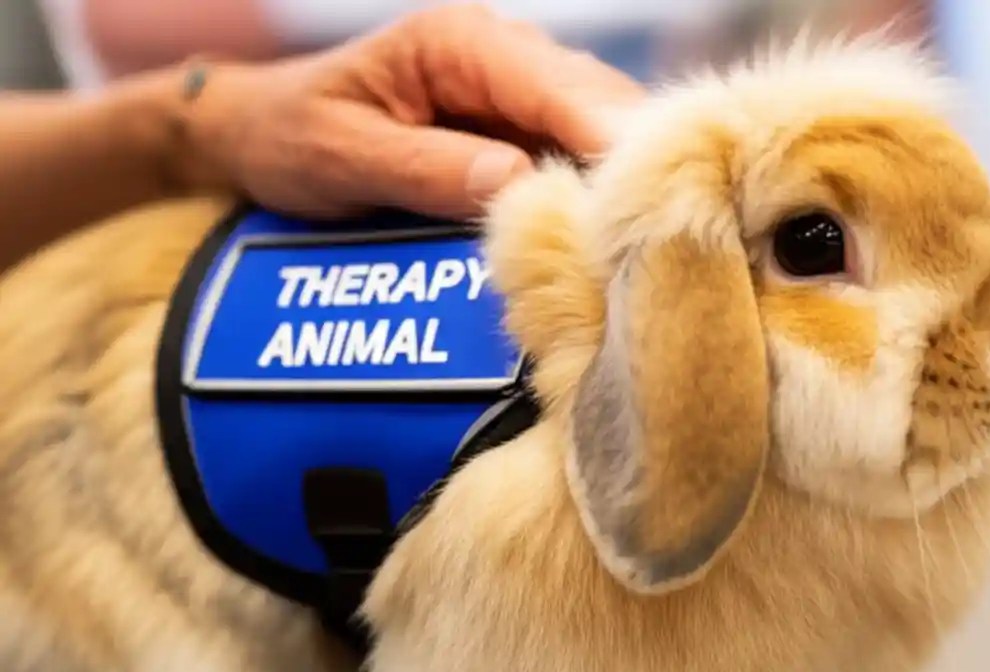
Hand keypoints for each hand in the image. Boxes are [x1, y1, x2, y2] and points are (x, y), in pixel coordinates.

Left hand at [180, 4, 645, 218]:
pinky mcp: (524, 137)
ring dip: (622, 191)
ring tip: (652, 251)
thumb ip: (426, 169)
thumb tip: (518, 186)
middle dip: (635, 168)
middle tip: (666, 237)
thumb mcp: (341, 155)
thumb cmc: (289, 135)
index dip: (612, 139)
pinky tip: (611, 249)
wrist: (261, 133)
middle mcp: (506, 57)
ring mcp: (521, 98)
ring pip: (600, 138)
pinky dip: (595, 204)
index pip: (560, 85)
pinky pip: (577, 165)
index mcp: (461, 41)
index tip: (652, 194)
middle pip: (600, 106)